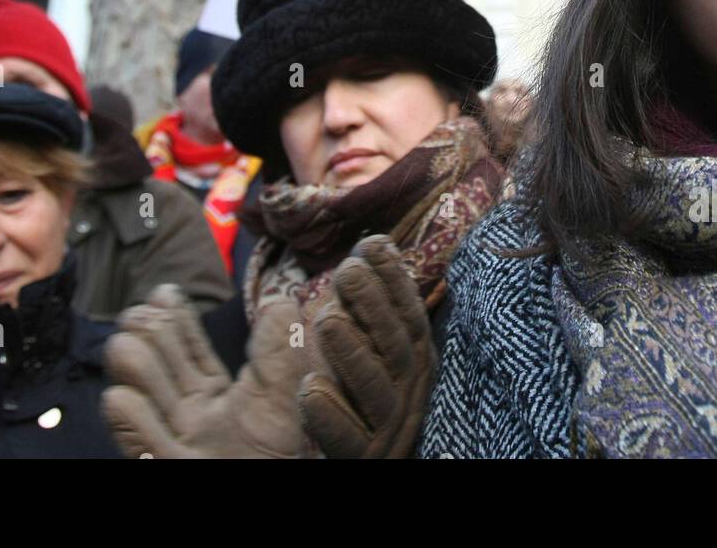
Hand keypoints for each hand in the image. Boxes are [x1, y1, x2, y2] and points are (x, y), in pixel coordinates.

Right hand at [102, 285, 306, 457]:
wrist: (265, 507)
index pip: (188, 351)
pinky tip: (118, 397)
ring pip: (145, 402)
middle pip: (160, 368)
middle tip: (141, 315)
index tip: (164, 293)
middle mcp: (188, 418)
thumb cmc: (277, 456)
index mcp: (214, 397)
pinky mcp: (161, 470)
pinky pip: (140, 450)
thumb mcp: (285, 399)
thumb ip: (278, 352)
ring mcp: (173, 446)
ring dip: (134, 373)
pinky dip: (130, 425)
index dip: (175, 320)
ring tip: (124, 345)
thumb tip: (281, 300)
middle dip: (148, 339)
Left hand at [298, 235, 436, 458]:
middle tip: (347, 271)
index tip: (374, 244)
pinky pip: (349, 442)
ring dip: (354, 353)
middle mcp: (405, 397)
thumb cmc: (347, 410)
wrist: (327, 472)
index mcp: (407, 368)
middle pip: (397, 348)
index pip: (407, 318)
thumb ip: (352, 313)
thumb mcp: (354, 358)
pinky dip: (332, 415)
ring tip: (326, 320)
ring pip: (378, 392)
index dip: (395, 281)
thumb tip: (358, 251)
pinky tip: (309, 389)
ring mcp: (386, 432)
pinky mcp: (360, 461)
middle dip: (375, 306)